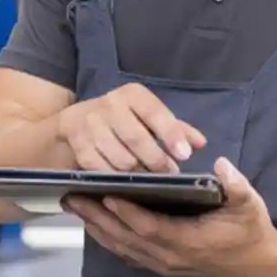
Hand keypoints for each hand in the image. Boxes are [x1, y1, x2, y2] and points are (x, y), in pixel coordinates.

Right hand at [57, 83, 206, 172]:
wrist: (75, 120)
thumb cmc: (122, 118)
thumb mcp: (147, 116)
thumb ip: (175, 128)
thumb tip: (200, 143)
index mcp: (132, 94)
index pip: (154, 112)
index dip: (170, 134)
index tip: (184, 155)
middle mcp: (110, 105)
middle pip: (137, 139)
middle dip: (157, 161)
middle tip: (170, 174)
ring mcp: (91, 125)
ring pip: (121, 158)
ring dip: (138, 173)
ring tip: (149, 178)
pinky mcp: (79, 145)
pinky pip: (103, 170)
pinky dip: (118, 179)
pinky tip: (126, 182)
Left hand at [63, 158, 276, 276]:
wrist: (261, 267)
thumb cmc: (252, 232)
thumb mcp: (250, 204)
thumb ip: (235, 184)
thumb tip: (220, 165)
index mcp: (189, 241)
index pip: (149, 227)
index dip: (125, 212)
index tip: (104, 194)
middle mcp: (171, 257)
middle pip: (126, 238)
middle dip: (96, 217)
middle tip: (72, 197)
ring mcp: (165, 265)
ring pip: (123, 248)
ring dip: (97, 228)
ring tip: (75, 207)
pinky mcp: (164, 267)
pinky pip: (129, 254)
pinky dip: (109, 240)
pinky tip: (95, 226)